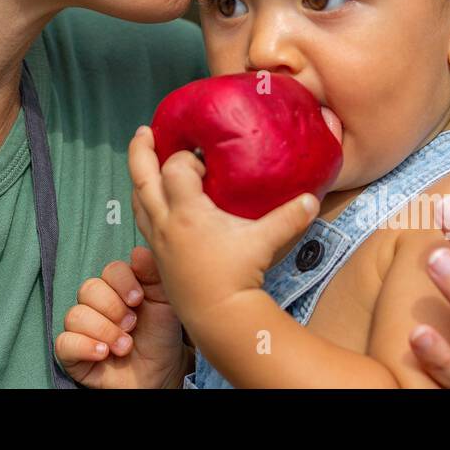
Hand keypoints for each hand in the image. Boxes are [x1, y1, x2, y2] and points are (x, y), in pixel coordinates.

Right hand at [54, 246, 188, 387]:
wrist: (161, 372)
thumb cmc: (160, 334)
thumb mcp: (165, 302)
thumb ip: (153, 275)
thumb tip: (139, 251)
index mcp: (117, 287)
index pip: (109, 270)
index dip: (122, 282)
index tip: (138, 299)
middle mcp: (95, 304)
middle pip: (88, 289)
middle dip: (113, 308)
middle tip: (132, 325)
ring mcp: (82, 328)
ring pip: (75, 315)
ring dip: (104, 330)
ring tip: (125, 346)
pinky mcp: (73, 353)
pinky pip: (63, 342)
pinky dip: (84, 346)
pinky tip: (104, 354)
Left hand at [127, 125, 319, 330]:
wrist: (218, 317)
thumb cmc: (238, 277)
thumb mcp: (265, 242)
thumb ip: (289, 217)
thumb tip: (311, 198)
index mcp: (187, 212)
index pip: (176, 168)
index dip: (186, 157)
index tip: (203, 159)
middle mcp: (165, 222)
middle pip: (142, 176)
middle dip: (140, 150)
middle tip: (144, 131)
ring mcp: (157, 239)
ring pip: (137, 199)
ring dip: (140, 177)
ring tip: (145, 162)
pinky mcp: (157, 255)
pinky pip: (142, 220)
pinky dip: (144, 203)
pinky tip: (154, 201)